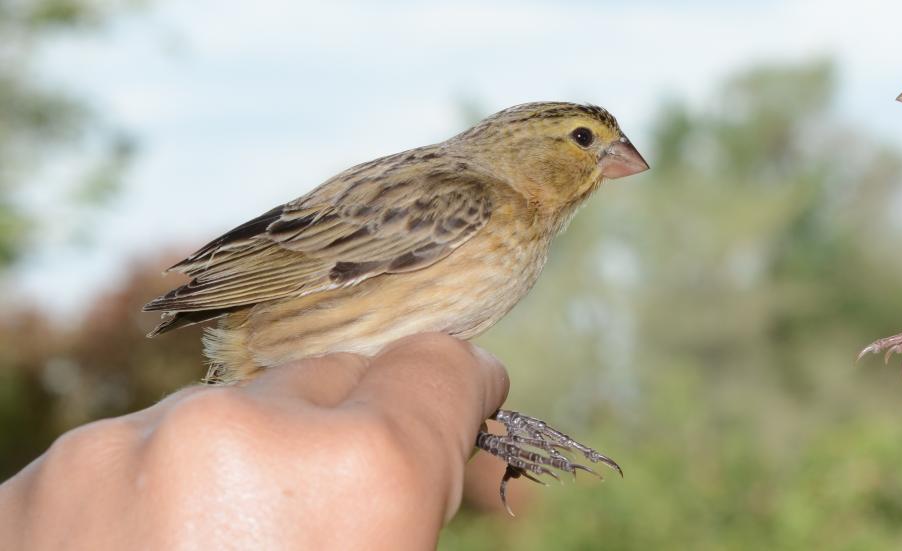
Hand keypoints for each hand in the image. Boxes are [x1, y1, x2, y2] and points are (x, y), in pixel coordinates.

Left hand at [0, 333, 507, 549]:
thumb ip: (415, 484)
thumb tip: (451, 422)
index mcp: (356, 476)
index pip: (442, 368)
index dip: (454, 400)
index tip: (454, 422)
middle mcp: (238, 435)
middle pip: (325, 385)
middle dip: (334, 439)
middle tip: (320, 522)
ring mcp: (120, 454)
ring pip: (220, 423)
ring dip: (230, 474)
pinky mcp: (35, 483)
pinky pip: (131, 460)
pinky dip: (143, 503)